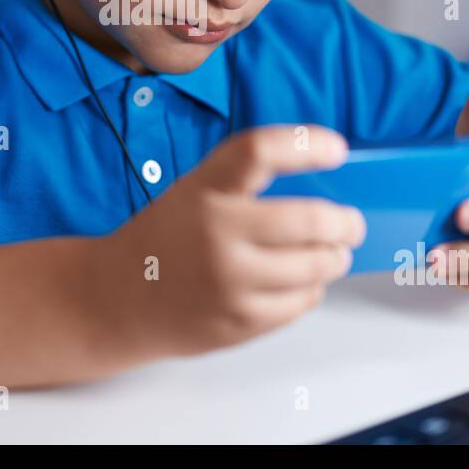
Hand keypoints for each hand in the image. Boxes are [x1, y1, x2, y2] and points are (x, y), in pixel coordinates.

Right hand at [91, 125, 366, 358]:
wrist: (117, 299)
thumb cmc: (166, 238)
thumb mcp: (194, 191)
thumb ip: (245, 180)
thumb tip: (324, 172)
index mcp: (203, 190)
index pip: (259, 151)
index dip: (306, 146)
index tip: (337, 149)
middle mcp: (216, 234)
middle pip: (309, 220)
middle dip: (344, 223)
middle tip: (351, 223)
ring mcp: (229, 282)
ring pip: (315, 267)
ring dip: (333, 257)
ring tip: (331, 253)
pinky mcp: (240, 322)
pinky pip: (302, 302)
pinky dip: (311, 289)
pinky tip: (299, 281)